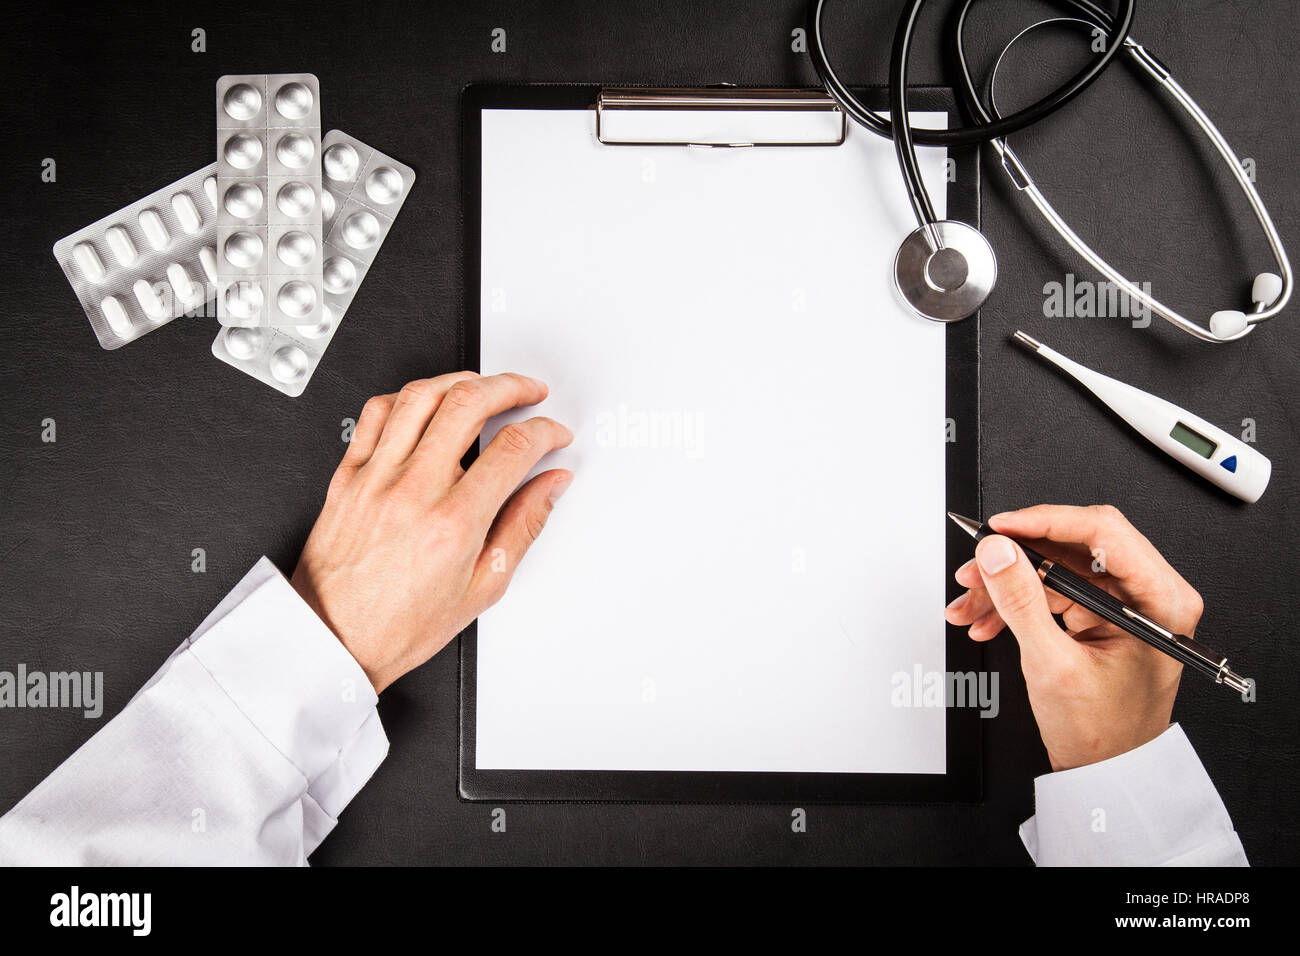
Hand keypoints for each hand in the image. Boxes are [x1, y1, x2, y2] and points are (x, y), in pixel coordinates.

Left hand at [290, 372, 572, 692]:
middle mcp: (413, 491)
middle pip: (469, 403)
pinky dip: (409, 396)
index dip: (545, 431)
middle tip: (529, 392)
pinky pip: (377, 412)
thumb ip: (522, 526)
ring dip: (462, 380)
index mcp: (453, 522)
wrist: (332, 639)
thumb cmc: (399, 625)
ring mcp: (375, 478)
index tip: (553, 434)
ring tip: (484, 386)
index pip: (514, 449)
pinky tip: (427, 403)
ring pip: (422, 395)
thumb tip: (550, 486)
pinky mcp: (348, 475)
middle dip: (511, 386)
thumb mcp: (482, 587)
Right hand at [944, 504, 1201, 770]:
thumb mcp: (1055, 665)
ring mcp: (1122, 601)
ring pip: (1053, 565)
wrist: (1107, 769)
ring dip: (1006, 583)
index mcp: (1160, 599)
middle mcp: (1148, 593)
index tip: (1000, 528)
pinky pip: (1050, 589)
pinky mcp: (1099, 612)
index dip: (1044, 521)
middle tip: (977, 567)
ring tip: (971, 602)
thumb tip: (999, 553)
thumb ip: (1023, 603)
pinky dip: (1014, 601)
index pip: (1102, 531)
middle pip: (1072, 544)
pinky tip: (987, 617)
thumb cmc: (1106, 732)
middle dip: (1015, 558)